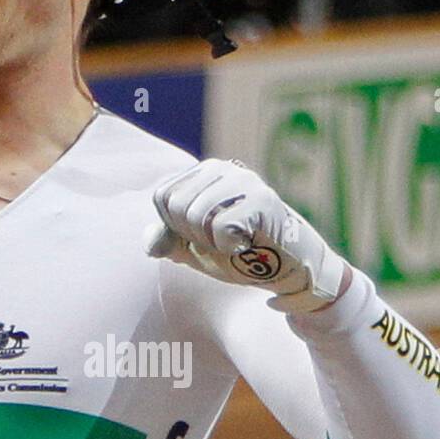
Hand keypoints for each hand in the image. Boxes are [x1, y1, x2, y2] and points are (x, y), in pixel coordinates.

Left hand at [146, 158, 348, 313]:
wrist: (288, 270)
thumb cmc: (242, 255)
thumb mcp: (195, 248)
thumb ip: (168, 241)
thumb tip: (150, 244)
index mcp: (203, 173)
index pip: (161, 196)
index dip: (174, 228)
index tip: (202, 236)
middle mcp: (222, 168)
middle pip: (176, 206)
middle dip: (193, 235)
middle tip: (221, 241)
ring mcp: (244, 180)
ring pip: (194, 214)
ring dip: (210, 241)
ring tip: (233, 241)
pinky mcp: (262, 199)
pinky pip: (221, 226)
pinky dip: (228, 246)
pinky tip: (247, 244)